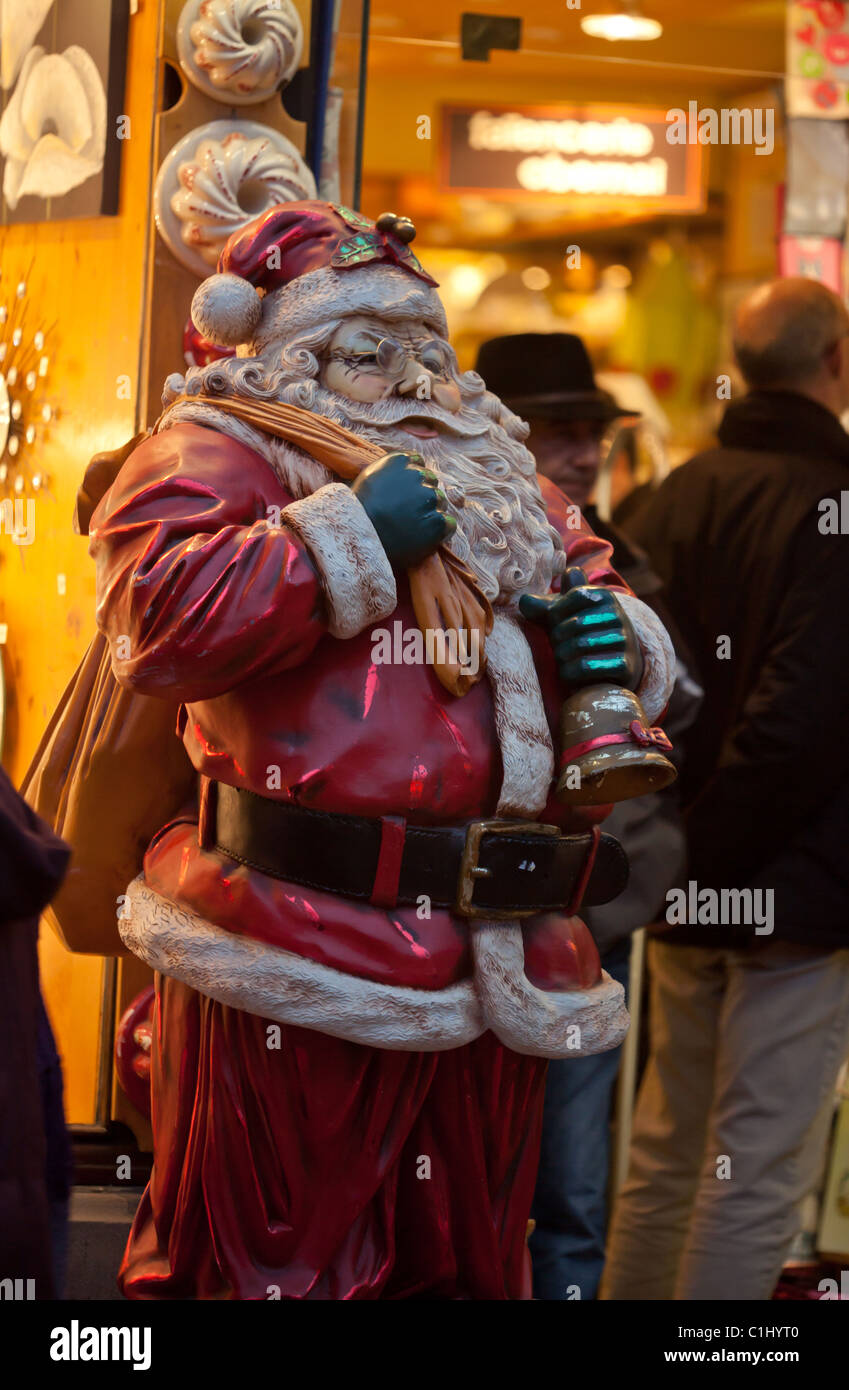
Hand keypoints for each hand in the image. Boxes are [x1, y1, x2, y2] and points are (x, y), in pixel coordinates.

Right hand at [351, 452, 455, 567]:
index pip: (418, 461)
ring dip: (431, 512)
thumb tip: (407, 468)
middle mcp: (417, 475)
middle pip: (431, 481)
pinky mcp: (437, 521)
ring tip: (411, 526)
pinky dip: (441, 531)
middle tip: (407, 512)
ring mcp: (429, 498)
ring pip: (441, 501)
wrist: (357, 538)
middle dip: (422, 494)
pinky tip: (423, 537)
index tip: (404, 492)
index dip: (413, 479)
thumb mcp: (369, 478)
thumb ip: (390, 470)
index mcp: (400, 461)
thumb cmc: (357, 512)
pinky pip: (448, 523)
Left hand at [519, 566, 643, 689]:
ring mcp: (624, 640)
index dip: (555, 614)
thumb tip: (525, 601)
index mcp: (604, 596)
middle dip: (557, 639)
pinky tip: (570, 674)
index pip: (570, 598)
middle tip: (557, 647)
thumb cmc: (583, 634)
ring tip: (562, 660)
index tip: (555, 624)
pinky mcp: (625, 665)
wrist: (614, 665)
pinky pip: (586, 667)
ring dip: (562, 657)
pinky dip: (570, 673)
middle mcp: (619, 615)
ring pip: (579, 645)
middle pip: (573, 624)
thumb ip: (545, 607)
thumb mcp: (564, 617)